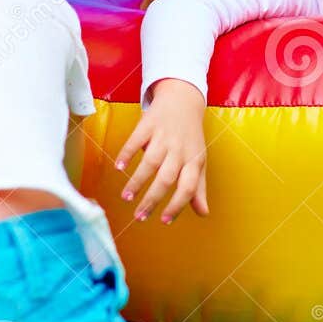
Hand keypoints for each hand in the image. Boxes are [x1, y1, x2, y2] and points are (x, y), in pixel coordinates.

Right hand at [116, 78, 208, 223]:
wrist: (183, 100)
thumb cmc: (190, 137)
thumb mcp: (198, 160)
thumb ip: (198, 188)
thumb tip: (203, 214)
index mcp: (194, 160)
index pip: (188, 187)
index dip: (177, 205)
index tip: (163, 220)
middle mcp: (180, 149)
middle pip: (167, 178)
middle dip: (152, 199)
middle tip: (139, 216)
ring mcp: (164, 136)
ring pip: (151, 162)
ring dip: (137, 181)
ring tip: (126, 197)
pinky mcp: (149, 124)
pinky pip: (136, 140)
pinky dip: (127, 153)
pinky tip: (119, 167)